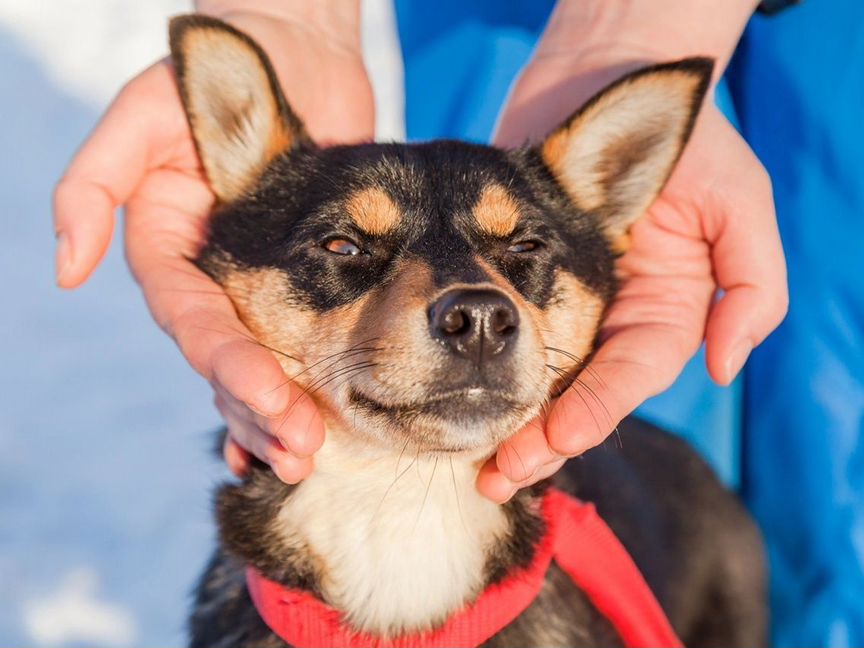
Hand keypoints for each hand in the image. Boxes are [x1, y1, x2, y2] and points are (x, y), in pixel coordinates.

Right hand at [54, 4, 373, 482]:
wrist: (292, 55)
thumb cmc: (214, 76)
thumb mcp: (145, 114)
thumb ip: (96, 183)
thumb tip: (67, 268)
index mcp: (171, 253)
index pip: (196, 323)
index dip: (232, 366)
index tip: (275, 402)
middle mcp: (209, 280)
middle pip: (228, 361)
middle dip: (260, 409)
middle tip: (302, 452)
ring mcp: (256, 286)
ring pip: (262, 365)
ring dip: (280, 416)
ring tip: (311, 457)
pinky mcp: (304, 282)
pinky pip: (301, 346)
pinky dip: (303, 393)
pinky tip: (316, 440)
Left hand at [477, 1, 787, 501]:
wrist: (610, 77)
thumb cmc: (688, 138)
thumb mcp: (737, 202)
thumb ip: (749, 284)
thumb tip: (729, 366)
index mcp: (666, 311)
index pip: (628, 377)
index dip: (593, 409)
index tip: (554, 439)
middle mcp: (617, 318)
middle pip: (578, 394)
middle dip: (542, 436)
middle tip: (498, 475)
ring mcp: (571, 305)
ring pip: (538, 378)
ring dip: (508, 420)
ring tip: (473, 461)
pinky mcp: (526, 281)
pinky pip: (506, 337)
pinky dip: (487, 374)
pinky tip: (455, 402)